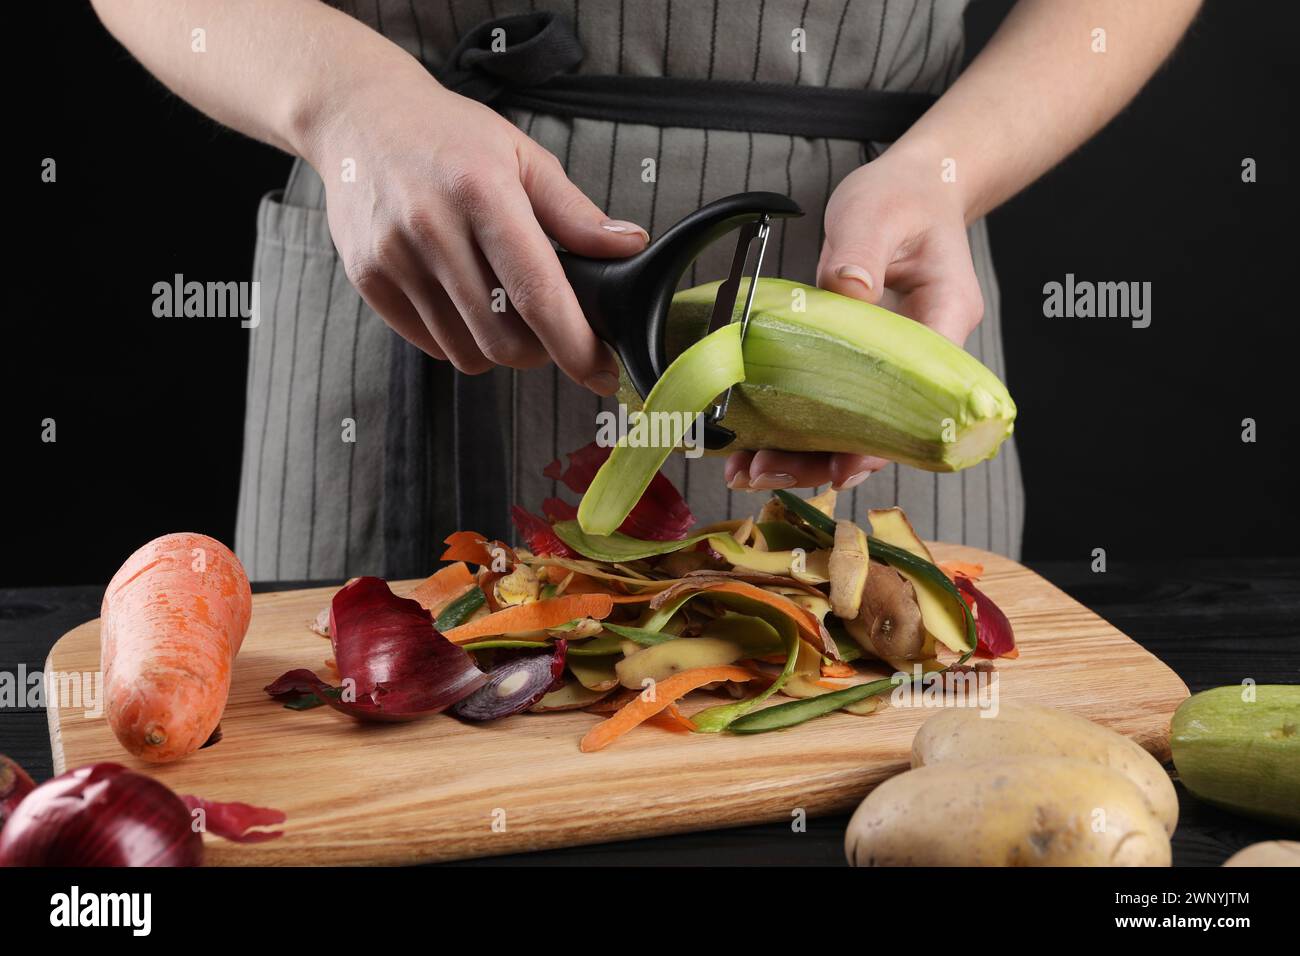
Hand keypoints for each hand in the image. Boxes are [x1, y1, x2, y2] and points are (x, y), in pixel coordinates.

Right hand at [306, 59, 647, 393]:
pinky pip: (431, 343)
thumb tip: (629, 246)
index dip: (575, 345)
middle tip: (552, 330)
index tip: (604, 373)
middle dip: (541, 352)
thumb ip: (575, 212)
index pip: (538, 293)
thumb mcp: (523, 156)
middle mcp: (433, 228)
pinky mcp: (369, 279)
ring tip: (505, 308)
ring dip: (499, 348)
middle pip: (503, 340)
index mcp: (483, 193)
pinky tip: (465, 301)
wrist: (360, 115)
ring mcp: (394, 257)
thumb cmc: (451, 136)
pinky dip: (460, 338)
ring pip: (466, 352)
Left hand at [725, 145, 982, 492]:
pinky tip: (753, 443)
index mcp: (943, 320)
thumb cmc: (905, 198)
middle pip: (882, 432)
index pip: (920, 400)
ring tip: (747, 470)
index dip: (880, 439)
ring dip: (803, 455)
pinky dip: (796, 428)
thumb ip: (860, 252)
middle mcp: (922, 357)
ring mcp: (890, 366)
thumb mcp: (877, 212)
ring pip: (854, 430)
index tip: (838, 464)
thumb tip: (845, 291)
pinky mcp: (861, 365)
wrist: (915, 190)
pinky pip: (833, 407)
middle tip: (763, 473)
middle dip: (824, 461)